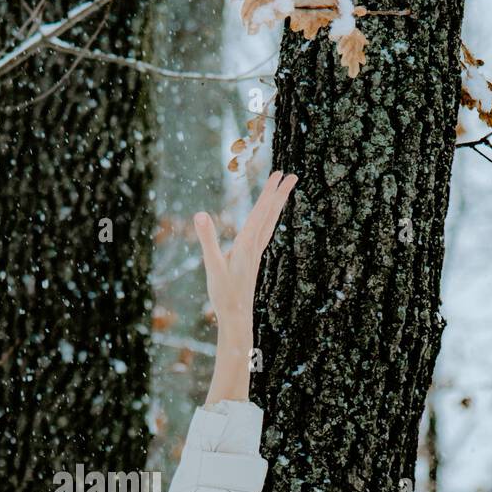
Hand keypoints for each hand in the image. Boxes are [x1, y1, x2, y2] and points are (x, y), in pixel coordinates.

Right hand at [194, 171, 297, 338]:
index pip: (260, 212)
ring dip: (277, 206)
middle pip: (271, 215)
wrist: (236, 317)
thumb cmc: (224, 294)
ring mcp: (255, 254)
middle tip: (292, 175)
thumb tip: (200, 214)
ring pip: (270, 224)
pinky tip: (268, 222)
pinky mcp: (252, 261)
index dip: (269, 192)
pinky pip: (265, 234)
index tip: (280, 174)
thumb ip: (207, 239)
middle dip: (280, 194)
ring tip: (284, 192)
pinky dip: (269, 221)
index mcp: (247, 244)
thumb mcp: (212, 266)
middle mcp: (255, 247)